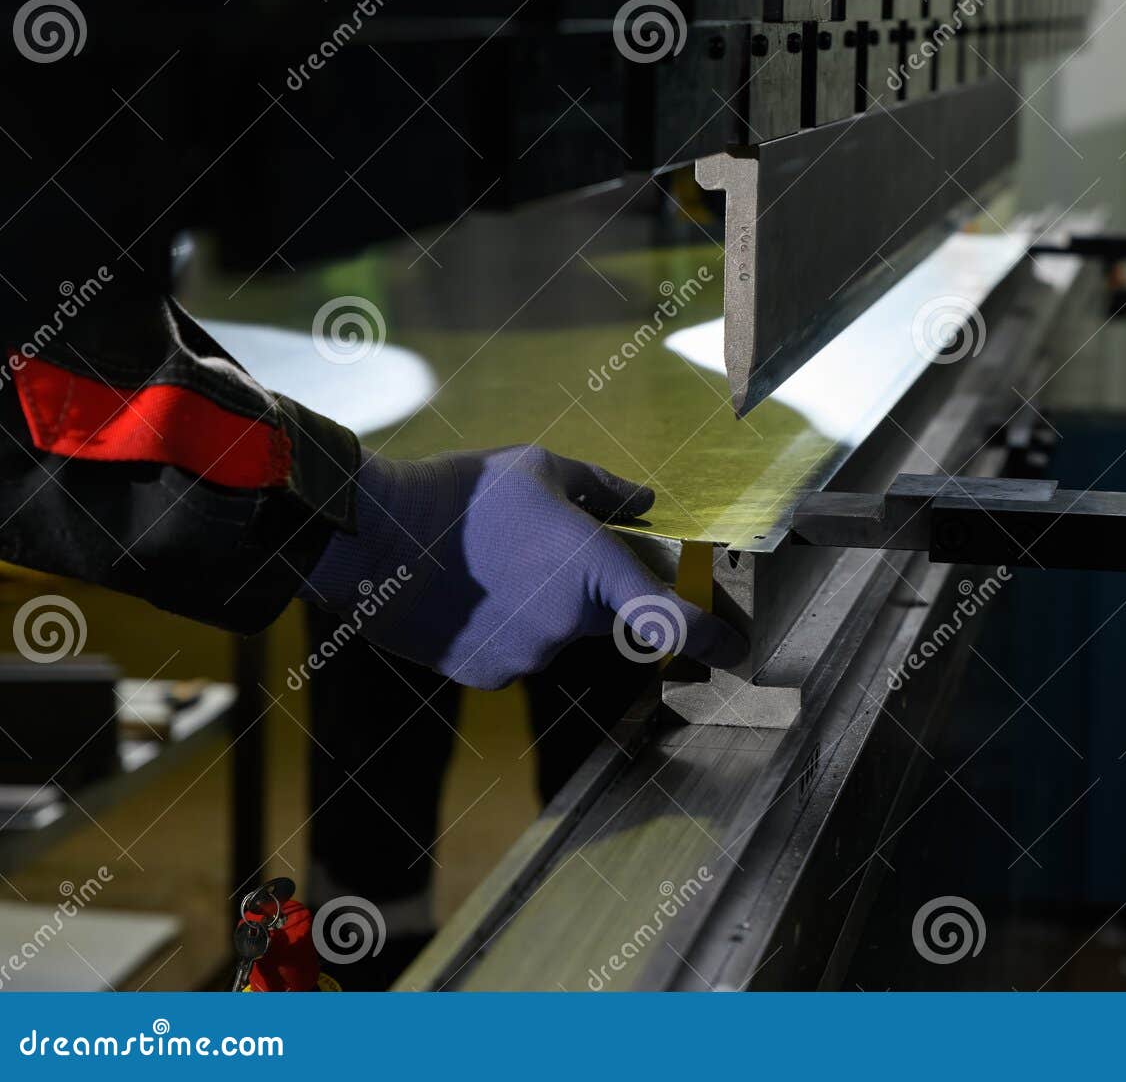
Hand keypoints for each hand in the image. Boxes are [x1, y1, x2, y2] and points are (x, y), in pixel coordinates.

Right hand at [299, 445, 746, 688]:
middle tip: (544, 553)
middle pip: (606, 617)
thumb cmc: (462, 494)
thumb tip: (646, 503)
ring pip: (555, 634)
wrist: (374, 540)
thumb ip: (604, 490)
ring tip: (493, 564)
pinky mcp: (489, 675)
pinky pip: (516, 652)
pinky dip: (505, 627)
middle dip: (590, 591)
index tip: (733, 649)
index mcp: (592, 569)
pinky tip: (469, 592)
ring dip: (541, 607)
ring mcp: (528, 657)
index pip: (670, 619)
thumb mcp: (541, 468)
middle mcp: (568, 623)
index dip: (710, 638)